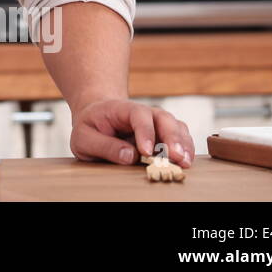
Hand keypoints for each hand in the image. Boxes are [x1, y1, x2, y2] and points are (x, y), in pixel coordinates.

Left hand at [69, 98, 194, 167]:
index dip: (145, 132)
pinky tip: (186, 162)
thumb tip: (129, 156)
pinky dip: (186, 148)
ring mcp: (156, 123)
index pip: (138, 115)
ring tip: (184, 163)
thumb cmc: (91, 128)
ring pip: (176, 127)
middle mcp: (144, 113)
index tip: (147, 152)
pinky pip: (181, 138)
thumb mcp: (84, 138)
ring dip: (183, 145)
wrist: (97, 119)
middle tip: (176, 157)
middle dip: (171, 138)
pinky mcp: (164, 135)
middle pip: (163, 118)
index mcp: (122, 109)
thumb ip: (104, 146)